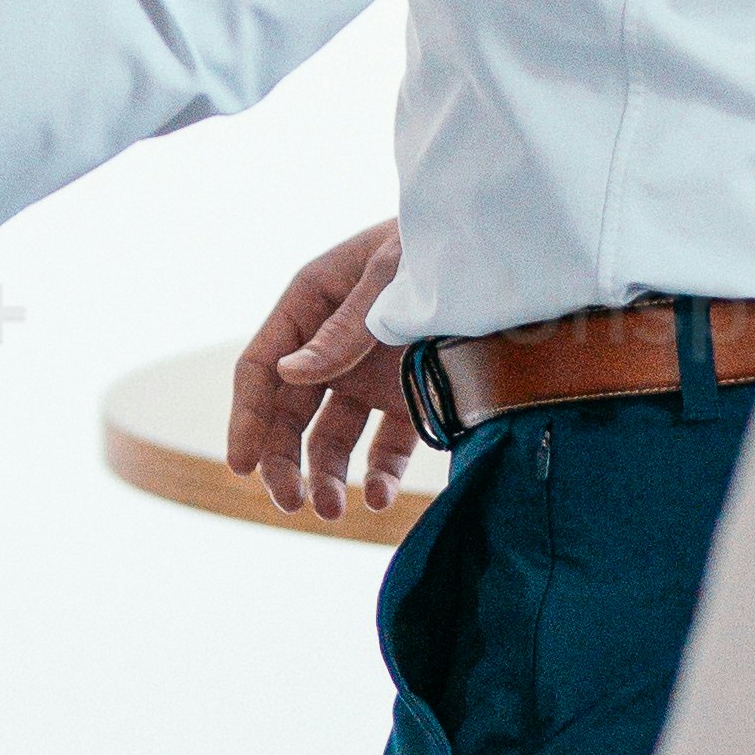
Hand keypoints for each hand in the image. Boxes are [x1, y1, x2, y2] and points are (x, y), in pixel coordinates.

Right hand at [228, 218, 421, 519]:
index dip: (247, 417)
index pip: (262, 366)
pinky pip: (387, 445)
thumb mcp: (392, 274)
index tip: (242, 465)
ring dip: (325, 476)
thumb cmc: (444, 242)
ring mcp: (371, 373)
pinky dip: (379, 474)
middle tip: (289, 502)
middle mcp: (334, 343)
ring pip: (332, 437)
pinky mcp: (412, 395)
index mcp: (313, 301)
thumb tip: (288, 374)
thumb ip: (345, 327)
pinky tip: (377, 498)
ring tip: (332, 512)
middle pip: (289, 412)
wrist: (512, 250)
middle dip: (281, 460)